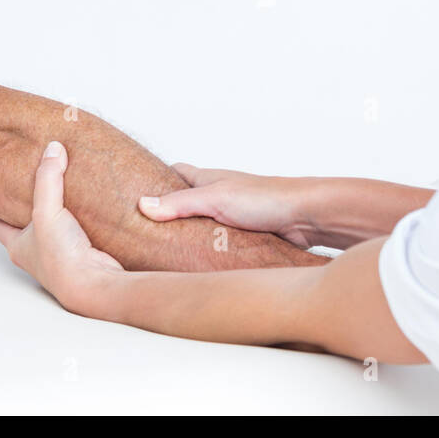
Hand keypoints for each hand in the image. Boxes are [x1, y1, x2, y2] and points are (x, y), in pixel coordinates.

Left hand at [0, 140, 125, 317]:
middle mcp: (36, 252)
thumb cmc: (62, 260)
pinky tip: (86, 205)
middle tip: (29, 181)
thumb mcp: (46, 211)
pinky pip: (76, 230)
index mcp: (18, 246)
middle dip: (25, 204)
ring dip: (55, 211)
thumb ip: (47, 178)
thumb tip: (52, 150)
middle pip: (24, 223)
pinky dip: (78, 218)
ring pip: (51, 227)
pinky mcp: (82, 253)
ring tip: (61, 187)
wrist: (94, 284)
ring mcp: (59, 254)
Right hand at [138, 163, 318, 247]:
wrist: (306, 217)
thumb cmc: (266, 198)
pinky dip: (206, 251)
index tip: (132, 197)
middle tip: (142, 235)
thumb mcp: (215, 198)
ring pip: (200, 226)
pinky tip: (196, 264)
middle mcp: (218, 195)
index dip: (154, 182)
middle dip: (166, 216)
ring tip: (162, 255)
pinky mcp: (243, 236)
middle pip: (184, 203)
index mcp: (207, 179)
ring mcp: (230, 216)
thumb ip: (179, 203)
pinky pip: (217, 243)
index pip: (174, 174)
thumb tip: (142, 205)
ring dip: (187, 238)